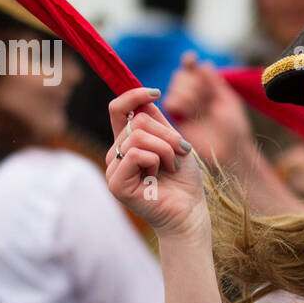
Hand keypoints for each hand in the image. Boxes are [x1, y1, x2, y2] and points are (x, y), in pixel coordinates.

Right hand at [105, 86, 204, 239]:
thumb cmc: (184, 179)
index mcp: (128, 142)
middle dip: (166, 133)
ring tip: (172, 165)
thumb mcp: (174, 142)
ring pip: (137, 137)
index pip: (118, 109)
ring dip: (165, 149)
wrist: (190, 211)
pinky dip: (155, 161)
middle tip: (181, 151)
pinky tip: (160, 176)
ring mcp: (113, 169)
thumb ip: (157, 121)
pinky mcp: (116, 183)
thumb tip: (144, 96)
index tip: (156, 92)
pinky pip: (135, 155)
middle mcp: (116, 153)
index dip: (133, 95)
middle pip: (136, 122)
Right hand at [162, 52, 252, 168]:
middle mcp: (193, 96)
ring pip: (174, 88)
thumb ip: (215, 83)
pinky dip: (177, 101)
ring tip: (198, 107)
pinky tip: (186, 109)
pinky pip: (170, 103)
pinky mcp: (178, 120)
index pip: (192, 70)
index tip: (190, 59)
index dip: (189, 63)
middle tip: (204, 97)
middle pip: (181, 77)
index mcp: (206, 89)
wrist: (231, 151)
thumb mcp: (228, 102)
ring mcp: (185, 108)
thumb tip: (204, 64)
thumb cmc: (235, 128)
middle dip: (191, 82)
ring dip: (185, 93)